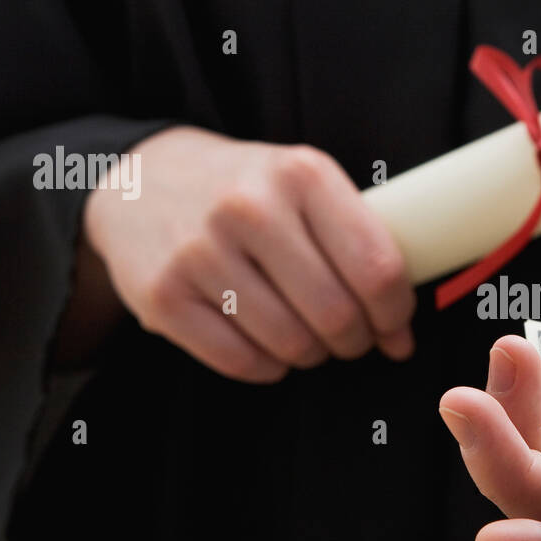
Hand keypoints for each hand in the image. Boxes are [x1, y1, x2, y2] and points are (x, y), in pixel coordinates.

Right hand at [81, 126, 415, 381]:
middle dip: (355, 340)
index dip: (396, 312)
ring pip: (291, 345)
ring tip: (306, 336)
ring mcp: (199, 252)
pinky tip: (266, 345)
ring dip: (311, 354)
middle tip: (350, 337)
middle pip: (336, 314)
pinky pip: (242, 362)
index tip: (394, 324)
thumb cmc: (245, 193)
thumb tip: (401, 336)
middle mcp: (249, 208)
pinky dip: (267, 367)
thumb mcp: (305, 187)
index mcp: (301, 174)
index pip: (377, 268)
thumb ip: (361, 247)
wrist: (138, 180)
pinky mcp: (163, 296)